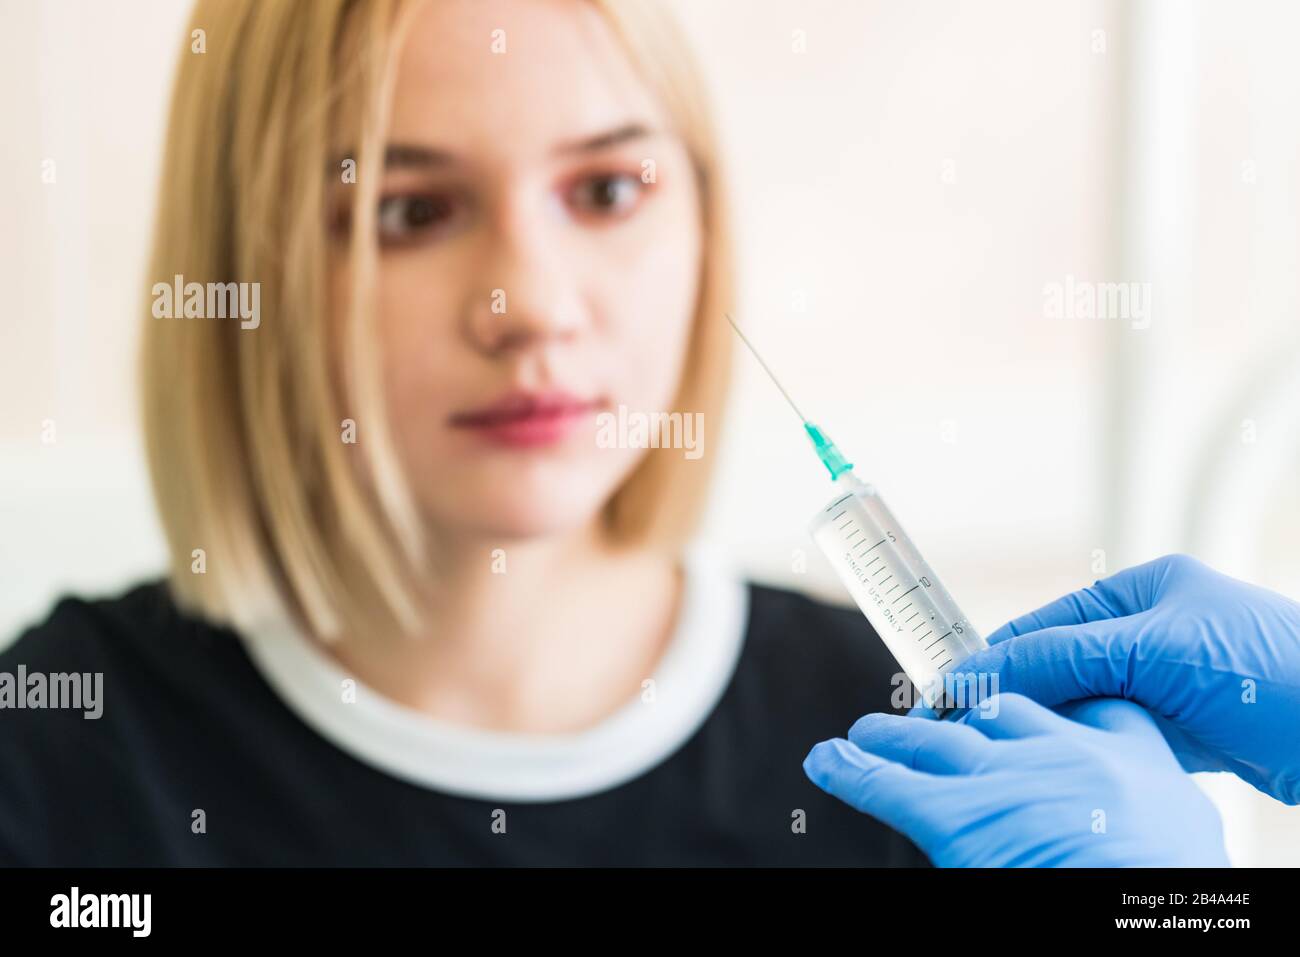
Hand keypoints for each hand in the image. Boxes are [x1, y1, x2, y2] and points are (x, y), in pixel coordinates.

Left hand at [805, 693, 1228, 866]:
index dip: (1053, 706)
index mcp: (1139, 763)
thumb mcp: (1185, 842)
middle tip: (939, 729)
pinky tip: (826, 761)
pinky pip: (889, 786)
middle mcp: (1066, 754)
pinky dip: (849, 772)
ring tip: (864, 735)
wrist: (1149, 923)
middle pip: (1000, 713)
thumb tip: (1125, 833)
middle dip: (963, 720)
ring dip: (893, 737)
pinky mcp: (957, 816)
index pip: (1091, 708)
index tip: (1029, 709)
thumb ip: (1146, 816)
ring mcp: (1007, 778)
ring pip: (935, 741)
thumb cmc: (1168, 890)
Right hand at [947, 554, 1299, 803]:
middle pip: (1067, 665)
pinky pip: (1123, 736)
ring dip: (1059, 725)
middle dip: (1026, 694)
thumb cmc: (1270, 668)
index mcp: (1146, 591)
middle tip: (977, 724)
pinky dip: (1095, 747)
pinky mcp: (1191, 730)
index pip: (1050, 622)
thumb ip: (1063, 656)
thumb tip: (987, 670)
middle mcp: (1156, 632)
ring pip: (1091, 705)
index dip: (1003, 655)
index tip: (958, 688)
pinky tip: (1071, 762)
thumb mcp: (1149, 651)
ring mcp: (1174, 682)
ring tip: (1014, 746)